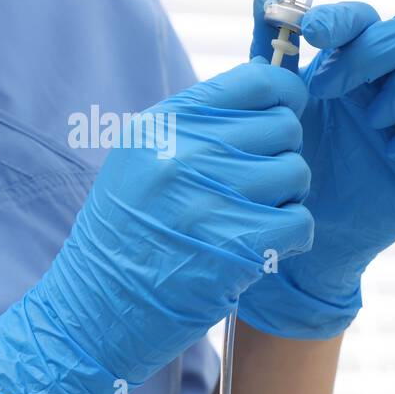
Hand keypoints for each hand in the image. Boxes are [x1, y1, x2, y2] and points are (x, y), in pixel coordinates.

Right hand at [0, 62, 314, 393]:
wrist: (95, 312)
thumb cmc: (124, 236)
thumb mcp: (141, 161)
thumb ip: (199, 125)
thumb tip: (270, 86)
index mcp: (164, 125)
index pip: (257, 82)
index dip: (285, 95)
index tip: (284, 114)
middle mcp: (185, 154)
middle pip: (284, 127)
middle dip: (280, 155)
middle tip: (257, 185)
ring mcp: (210, 200)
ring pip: (296, 173)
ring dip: (286, 198)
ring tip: (253, 218)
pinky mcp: (235, 247)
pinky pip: (299, 221)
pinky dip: (290, 237)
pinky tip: (260, 247)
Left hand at [237, 0, 394, 338]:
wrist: (308, 228)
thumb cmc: (293, 159)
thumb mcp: (276, 106)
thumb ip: (272, 51)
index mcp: (354, 59)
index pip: (365, 17)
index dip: (344, 18)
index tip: (314, 35)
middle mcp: (394, 76)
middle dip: (372, 52)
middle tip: (328, 90)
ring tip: (370, 121)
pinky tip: (390, 150)